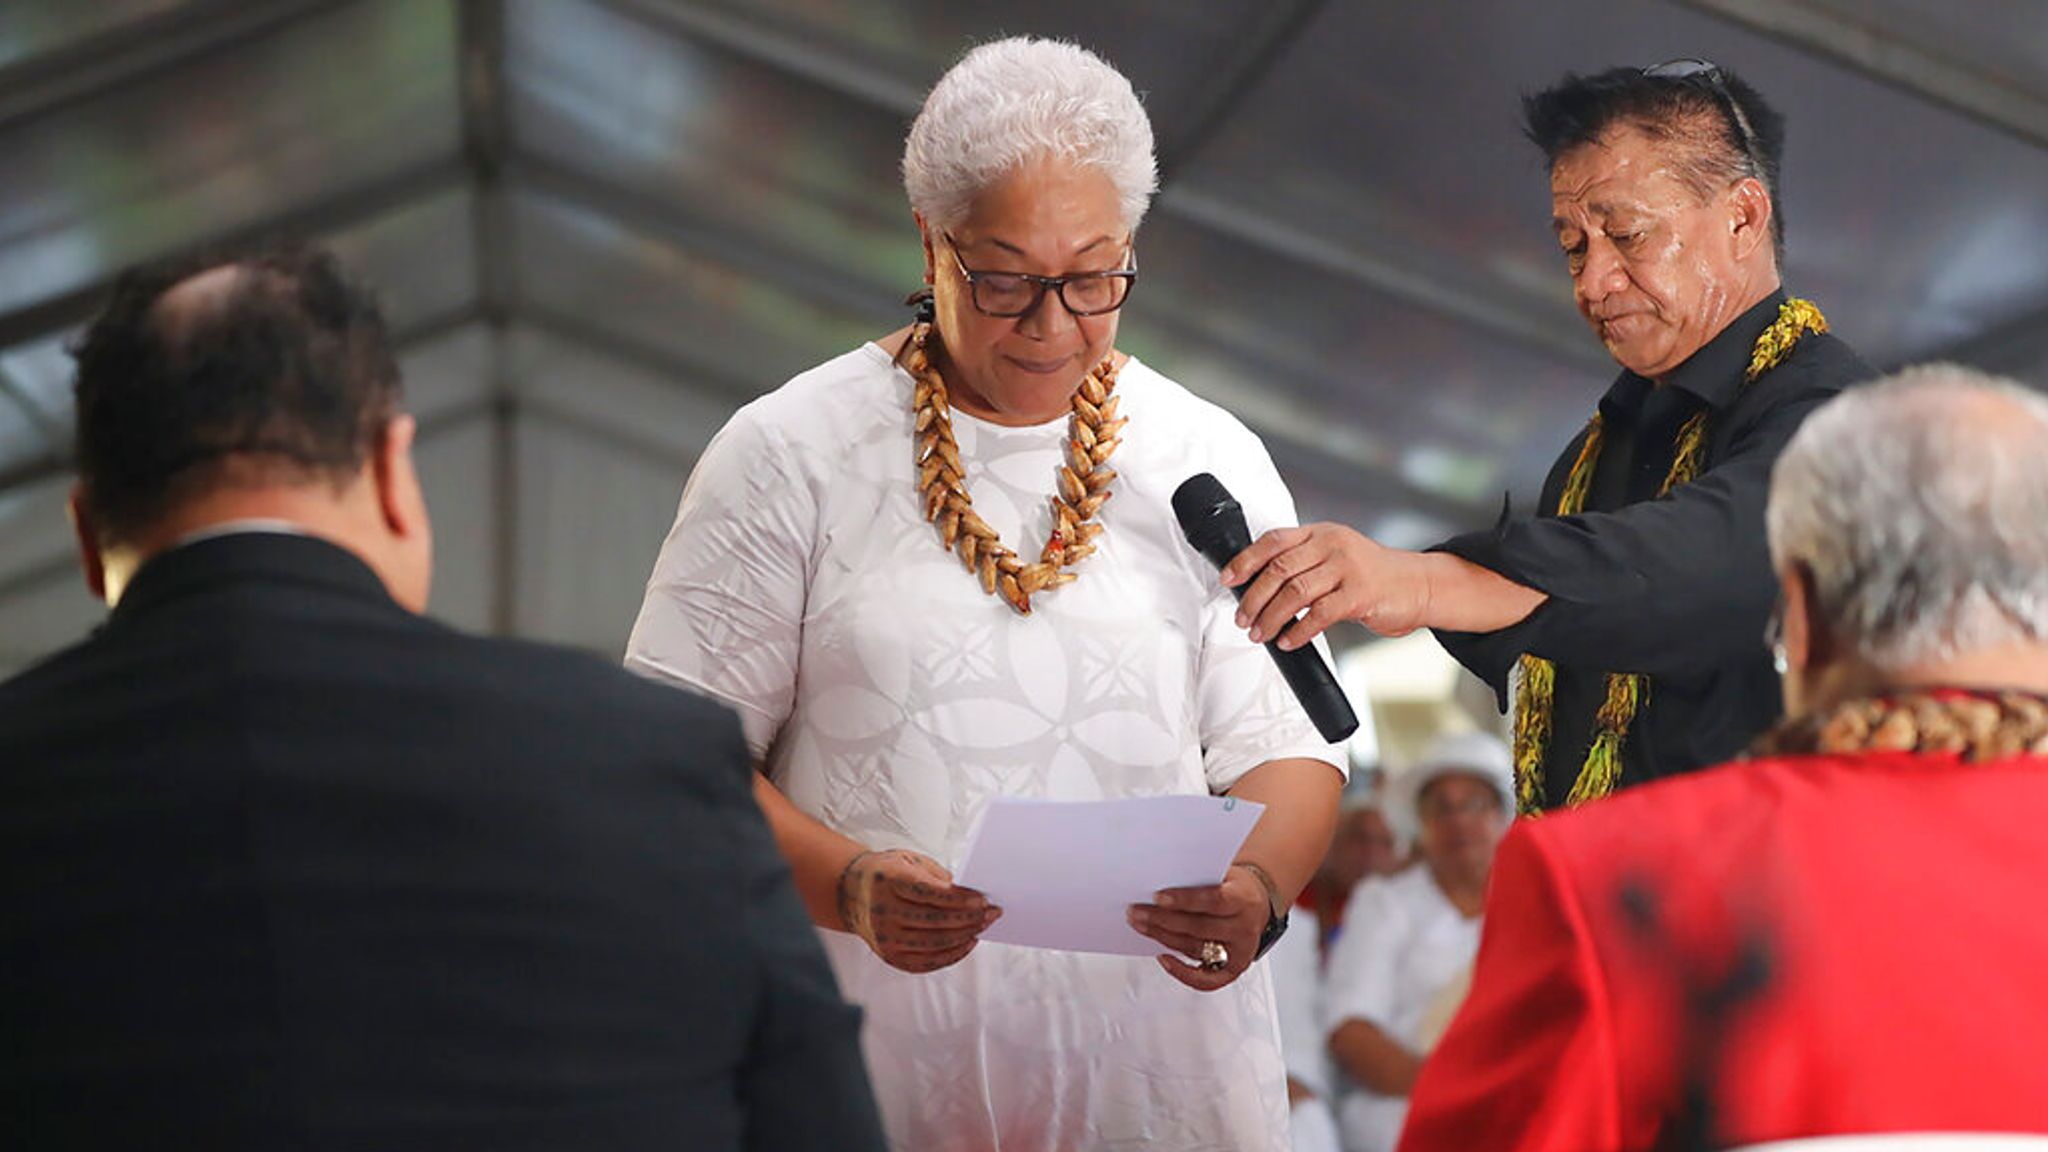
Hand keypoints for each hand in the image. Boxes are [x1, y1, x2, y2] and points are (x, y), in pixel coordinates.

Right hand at [838, 848, 1000, 973]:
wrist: (852, 893)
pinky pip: (926, 961)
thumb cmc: (889, 872)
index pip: (928, 893)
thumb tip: (968, 895)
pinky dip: (951, 955)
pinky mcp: (889, 956)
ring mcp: (884, 938)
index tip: (982, 899)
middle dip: (969, 918)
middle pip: (934, 921)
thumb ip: (936, 876)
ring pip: (934, 943)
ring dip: (964, 936)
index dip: (959, 899)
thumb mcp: (908, 860)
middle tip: (992, 913)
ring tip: (983, 926)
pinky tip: (968, 943)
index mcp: (886, 881)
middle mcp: (882, 912)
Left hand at [1127, 864, 1272, 991]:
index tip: (1158, 897)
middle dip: (1163, 920)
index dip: (1185, 900)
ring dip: (1163, 938)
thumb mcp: (1223, 873)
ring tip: (1141, 926)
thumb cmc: (1233, 887)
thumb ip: (1198, 878)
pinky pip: (1207, 980)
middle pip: (1199, 927)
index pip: (1214, 900)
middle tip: (1137, 912)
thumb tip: (1160, 880)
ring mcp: (1239, 951)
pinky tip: (1163, 958)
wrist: (1257, 903)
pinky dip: (1182, 972)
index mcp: (1243, 899)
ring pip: (1195, 948)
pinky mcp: (1233, 969)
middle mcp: (1244, 928)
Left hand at [1219, 523, 1431, 649]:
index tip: (1229, 580)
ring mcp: (1347, 568)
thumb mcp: (1335, 557)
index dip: (1246, 560)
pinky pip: (1319, 614)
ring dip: (1271, 617)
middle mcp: (1332, 545)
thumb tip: (1258, 588)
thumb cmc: (1371, 575)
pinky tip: (1289, 641)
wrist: (1416, 585)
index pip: (1273, 541)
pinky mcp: (1360, 594)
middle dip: (1254, 597)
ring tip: (1261, 633)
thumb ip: (1303, 564)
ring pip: (1295, 592)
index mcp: (1320, 533)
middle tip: (1243, 618)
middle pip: (1279, 569)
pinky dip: (1299, 630)